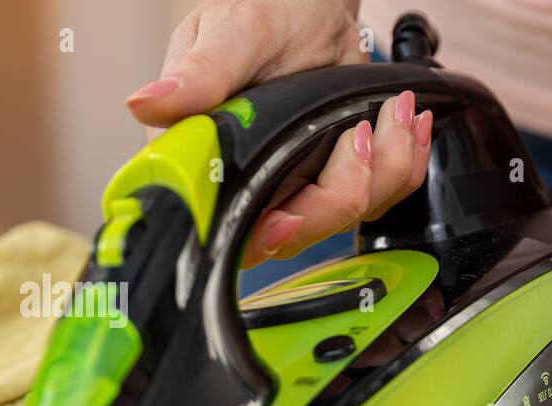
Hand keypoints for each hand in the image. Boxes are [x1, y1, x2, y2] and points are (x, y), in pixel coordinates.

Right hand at [126, 0, 432, 267]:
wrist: (311, 1)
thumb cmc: (264, 8)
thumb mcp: (232, 33)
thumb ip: (200, 75)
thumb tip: (145, 105)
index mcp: (203, 153)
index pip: (220, 224)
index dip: (256, 235)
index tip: (285, 220)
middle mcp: (247, 179)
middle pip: (290, 235)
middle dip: (338, 192)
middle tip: (356, 133)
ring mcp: (295, 185)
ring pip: (343, 219)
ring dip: (383, 168)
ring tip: (393, 112)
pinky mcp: (335, 179)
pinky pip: (378, 198)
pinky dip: (402, 163)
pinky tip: (406, 126)